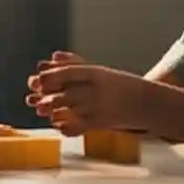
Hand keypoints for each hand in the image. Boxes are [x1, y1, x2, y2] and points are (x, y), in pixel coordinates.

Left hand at [25, 52, 150, 135]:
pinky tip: (59, 125)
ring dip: (53, 111)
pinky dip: (65, 127)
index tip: (37, 81)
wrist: (147, 103)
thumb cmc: (120, 85)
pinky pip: (77, 127)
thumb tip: (53, 56)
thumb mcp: (99, 71)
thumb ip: (75, 63)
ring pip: (69, 110)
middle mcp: (96, 89)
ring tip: (43, 110)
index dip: (48, 78)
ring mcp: (98, 107)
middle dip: (46, 98)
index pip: (66, 73)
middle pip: (64, 93)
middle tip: (36, 101)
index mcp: (95, 73)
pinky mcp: (100, 123)